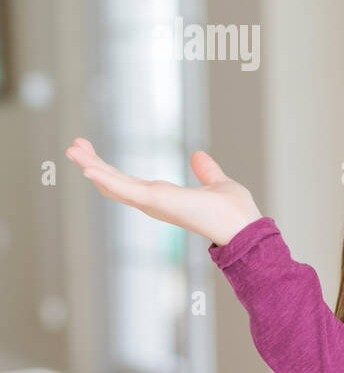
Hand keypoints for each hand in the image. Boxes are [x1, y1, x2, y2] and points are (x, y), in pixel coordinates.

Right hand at [65, 138, 263, 246]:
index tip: (91, 150)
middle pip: (114, 182)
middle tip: (73, 145)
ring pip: (114, 184)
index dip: (108, 168)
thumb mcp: (217, 183)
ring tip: (71, 150)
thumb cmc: (234, 212)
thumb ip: (207, 171)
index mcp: (164, 196)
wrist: (244, 226)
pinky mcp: (158, 200)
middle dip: (93, 163)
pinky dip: (107, 179)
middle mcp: (154, 201)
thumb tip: (198, 156)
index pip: (128, 181)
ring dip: (92, 166)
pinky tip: (88, 169)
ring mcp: (153, 202)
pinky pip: (126, 189)